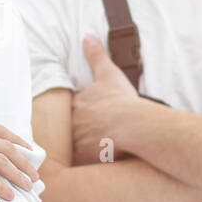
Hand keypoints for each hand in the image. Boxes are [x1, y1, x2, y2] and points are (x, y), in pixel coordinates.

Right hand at [0, 118, 40, 201]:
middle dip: (24, 162)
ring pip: (1, 162)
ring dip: (18, 175)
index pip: (1, 130)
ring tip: (28, 187)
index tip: (29, 149)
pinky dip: (1, 186)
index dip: (18, 140)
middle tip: (34, 175)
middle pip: (7, 147)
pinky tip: (9, 195)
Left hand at [71, 35, 141, 162]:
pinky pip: (77, 162)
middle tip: (88, 133)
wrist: (133, 125)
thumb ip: (97, 55)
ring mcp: (76, 140)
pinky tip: (88, 164)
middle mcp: (72, 122)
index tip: (86, 114)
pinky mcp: (83, 156)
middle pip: (67, 127)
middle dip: (74, 130)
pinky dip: (82, 162)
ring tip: (89, 150)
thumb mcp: (109, 74)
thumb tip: (87, 37)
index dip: (77, 112)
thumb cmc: (122, 100)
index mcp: (77, 103)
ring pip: (71, 145)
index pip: (69, 108)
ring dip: (76, 146)